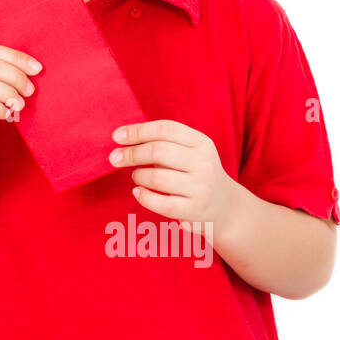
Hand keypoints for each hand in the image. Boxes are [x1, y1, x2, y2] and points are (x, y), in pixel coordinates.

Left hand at [108, 119, 245, 237]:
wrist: (225, 206)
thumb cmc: (195, 173)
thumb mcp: (189, 152)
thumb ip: (162, 142)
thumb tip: (122, 138)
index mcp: (201, 142)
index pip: (166, 129)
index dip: (138, 131)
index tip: (116, 136)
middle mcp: (204, 163)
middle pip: (158, 151)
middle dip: (131, 153)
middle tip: (114, 158)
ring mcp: (201, 187)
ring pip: (157, 177)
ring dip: (138, 175)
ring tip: (136, 176)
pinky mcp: (194, 210)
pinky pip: (161, 203)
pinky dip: (144, 197)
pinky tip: (138, 192)